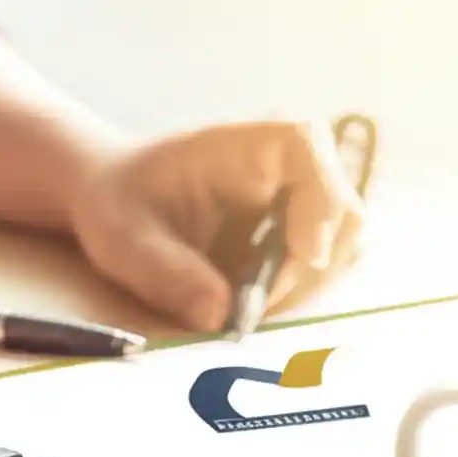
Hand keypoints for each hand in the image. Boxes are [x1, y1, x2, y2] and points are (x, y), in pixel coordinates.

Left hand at [69, 120, 364, 330]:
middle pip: (343, 206)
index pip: (308, 144)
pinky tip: (250, 305)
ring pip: (341, 245)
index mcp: (246, 141)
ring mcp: (297, 202)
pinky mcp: (296, 236)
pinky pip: (320, 270)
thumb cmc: (117, 204)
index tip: (306, 255)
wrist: (115, 204)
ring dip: (305, 286)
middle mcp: (285, 166)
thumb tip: (218, 315)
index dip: (320, 196)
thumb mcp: (124, 240)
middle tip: (258, 306)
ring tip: (245, 307)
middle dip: (314, 265)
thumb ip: (165, 273)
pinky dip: (295, 296)